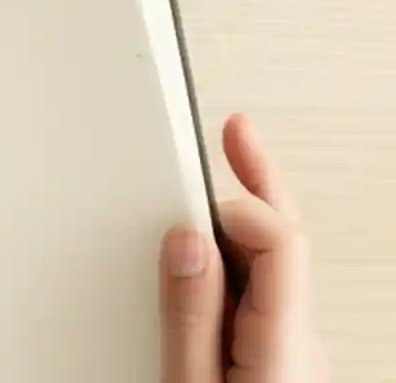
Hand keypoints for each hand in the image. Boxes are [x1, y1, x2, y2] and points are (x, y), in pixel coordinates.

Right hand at [160, 114, 328, 381]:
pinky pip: (263, 291)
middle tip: (237, 129)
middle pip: (286, 239)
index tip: (185, 195)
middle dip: (257, 179)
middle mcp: (301, 342)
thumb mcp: (186, 382)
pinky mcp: (279, 358)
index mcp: (285, 346)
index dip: (235, 204)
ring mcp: (295, 350)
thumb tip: (186, 241)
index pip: (280, 242)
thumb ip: (189, 316)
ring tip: (212, 170)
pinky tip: (207, 247)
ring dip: (237, 220)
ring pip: (272, 264)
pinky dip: (234, 258)